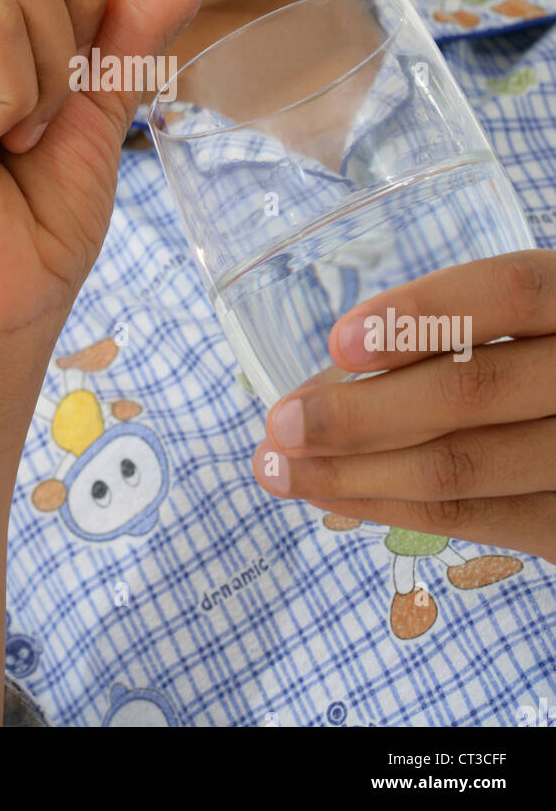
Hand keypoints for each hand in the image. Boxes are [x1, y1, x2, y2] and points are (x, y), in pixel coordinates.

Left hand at [252, 251, 555, 565]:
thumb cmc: (533, 361)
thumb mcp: (518, 325)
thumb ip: (442, 335)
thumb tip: (316, 385)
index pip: (513, 290)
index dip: (423, 313)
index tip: (338, 340)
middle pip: (476, 390)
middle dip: (360, 413)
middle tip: (281, 424)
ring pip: (463, 467)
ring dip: (355, 472)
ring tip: (279, 469)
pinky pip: (474, 519)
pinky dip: (390, 507)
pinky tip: (333, 495)